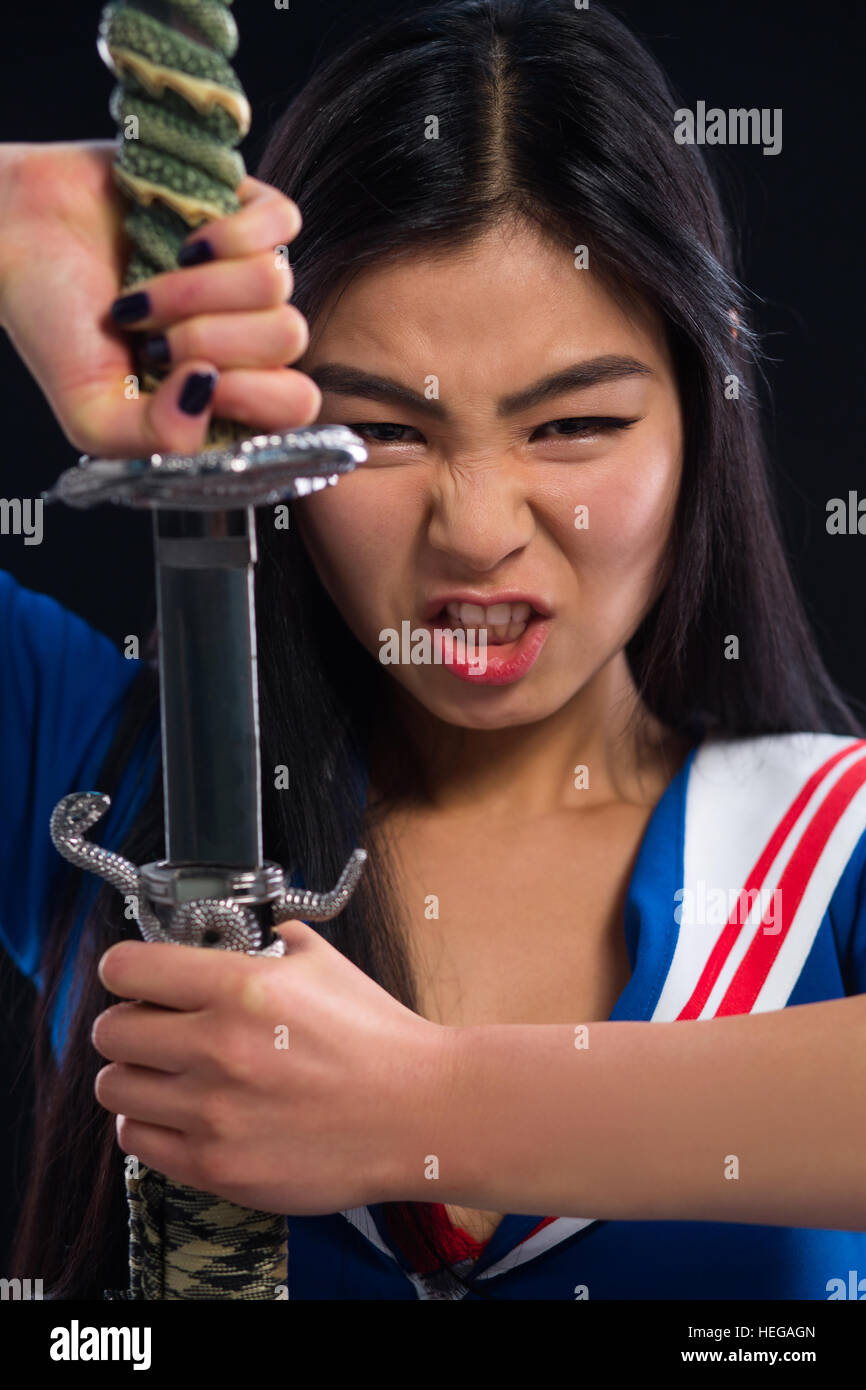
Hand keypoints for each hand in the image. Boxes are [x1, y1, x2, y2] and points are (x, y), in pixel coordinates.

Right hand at [0, 141, 320, 456]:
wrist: (12, 234)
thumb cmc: (53, 328)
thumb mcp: (92, 416)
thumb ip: (158, 440)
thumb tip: (207, 394)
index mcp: (229, 393)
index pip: (296, 402)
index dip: (247, 392)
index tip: (182, 375)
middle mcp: (249, 337)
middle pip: (287, 337)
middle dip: (208, 335)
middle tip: (151, 334)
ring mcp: (248, 272)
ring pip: (276, 281)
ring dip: (198, 286)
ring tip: (146, 289)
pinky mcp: (241, 209)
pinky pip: (283, 220)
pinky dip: (228, 231)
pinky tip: (184, 243)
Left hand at [92, 920, 457, 1214]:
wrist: (419, 1112)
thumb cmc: (377, 1038)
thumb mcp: (323, 963)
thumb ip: (270, 939)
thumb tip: (233, 931)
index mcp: (240, 987)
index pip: (125, 968)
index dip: (124, 970)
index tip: (133, 978)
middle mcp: (217, 1047)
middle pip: (110, 1030)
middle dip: (129, 1023)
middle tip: (155, 1028)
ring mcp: (213, 1112)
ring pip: (115, 1086)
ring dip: (135, 1075)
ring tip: (166, 1073)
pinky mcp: (217, 1166)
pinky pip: (137, 1138)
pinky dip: (149, 1121)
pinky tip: (179, 1111)